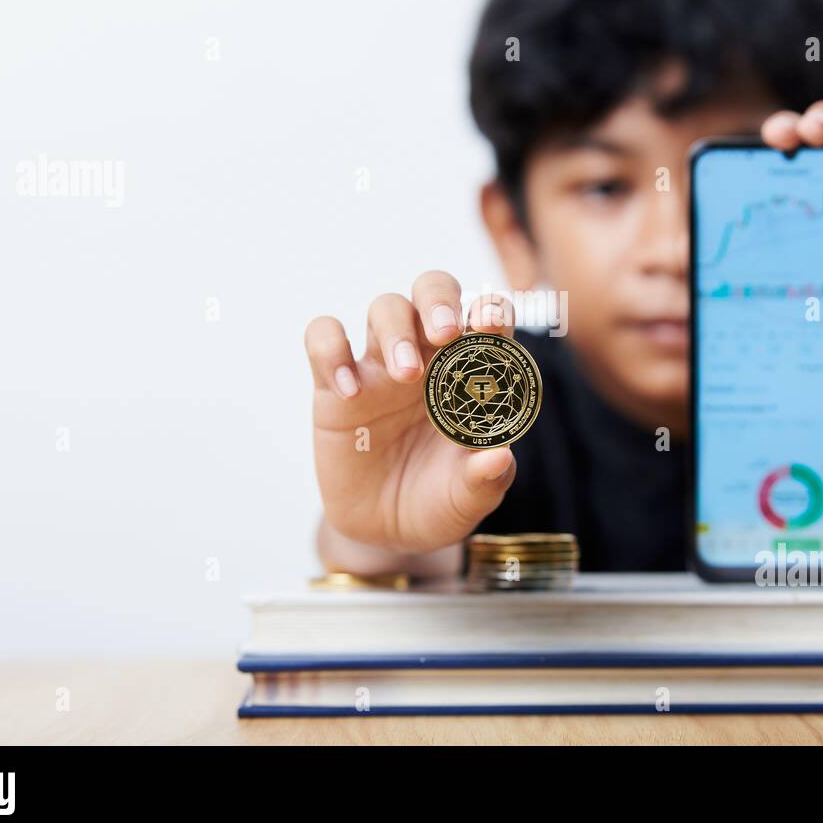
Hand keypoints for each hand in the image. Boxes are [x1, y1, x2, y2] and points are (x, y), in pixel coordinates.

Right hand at [304, 272, 518, 554]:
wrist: (387, 532)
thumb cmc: (439, 501)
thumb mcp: (467, 499)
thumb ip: (485, 479)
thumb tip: (499, 456)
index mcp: (472, 372)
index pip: (486, 319)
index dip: (490, 310)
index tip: (489, 324)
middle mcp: (429, 357)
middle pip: (433, 290)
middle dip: (440, 300)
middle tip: (445, 333)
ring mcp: (380, 367)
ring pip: (385, 307)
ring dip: (396, 331)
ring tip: (405, 374)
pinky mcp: (334, 386)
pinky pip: (323, 339)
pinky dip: (331, 351)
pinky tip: (349, 391)